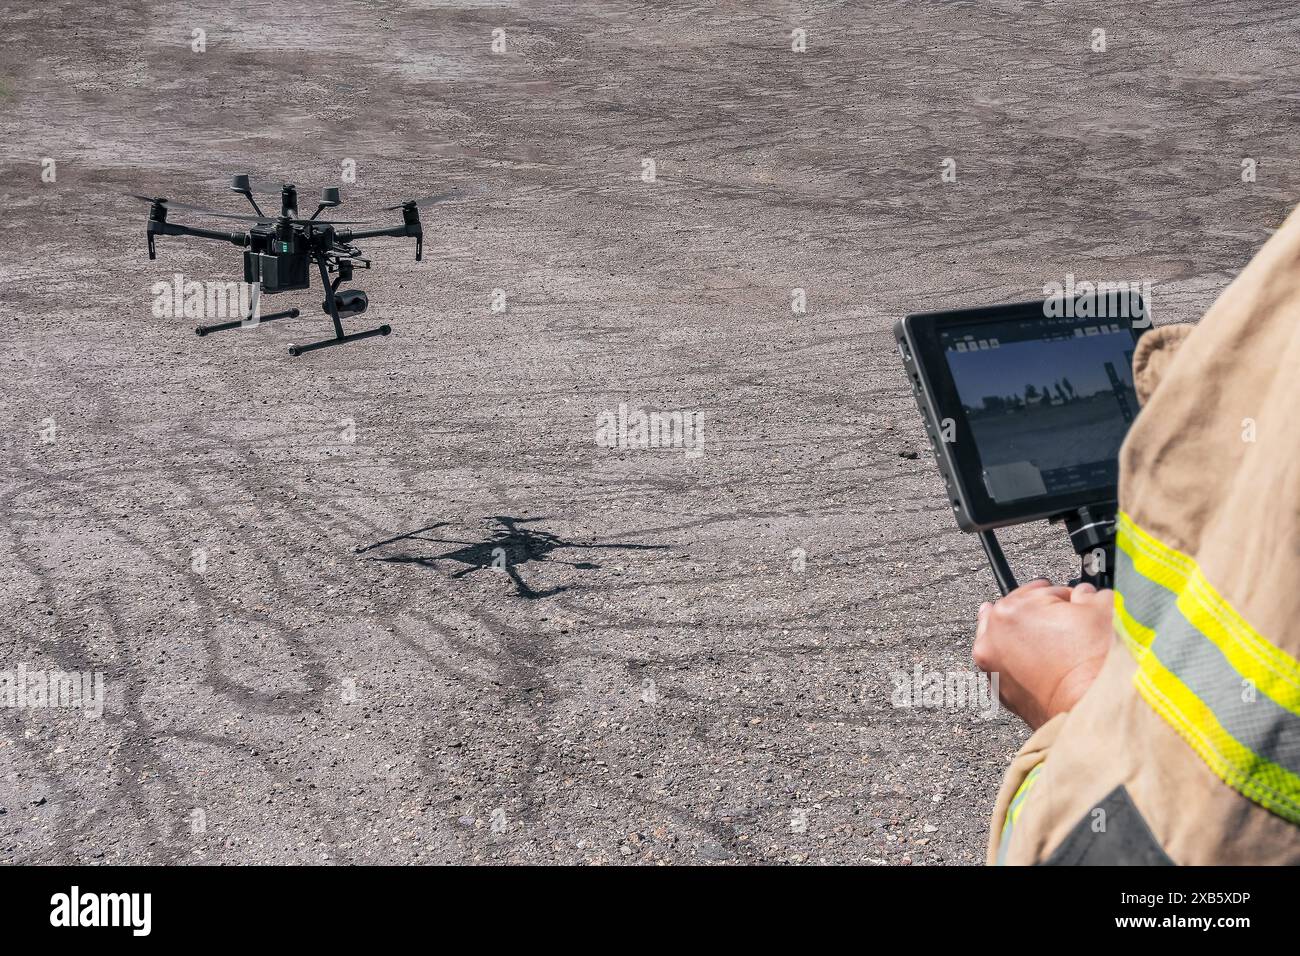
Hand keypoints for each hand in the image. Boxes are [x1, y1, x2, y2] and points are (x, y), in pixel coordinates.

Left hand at [972, 579, 1113, 729]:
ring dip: (1017, 633)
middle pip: (1017, 612)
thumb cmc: (1094, 664)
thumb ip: (1088, 593)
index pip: (1041, 590)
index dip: (1062, 595)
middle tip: (1061, 620)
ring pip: (1003, 639)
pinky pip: (1004, 666)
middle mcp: (992, 636)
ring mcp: (991, 665)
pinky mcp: (997, 689)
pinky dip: (1014, 661)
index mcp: (1012, 609)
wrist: (1090, 707)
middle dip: (1038, 613)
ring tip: (1034, 633)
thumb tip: (1084, 595)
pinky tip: (1027, 658)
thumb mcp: (1101, 609)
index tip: (1071, 601)